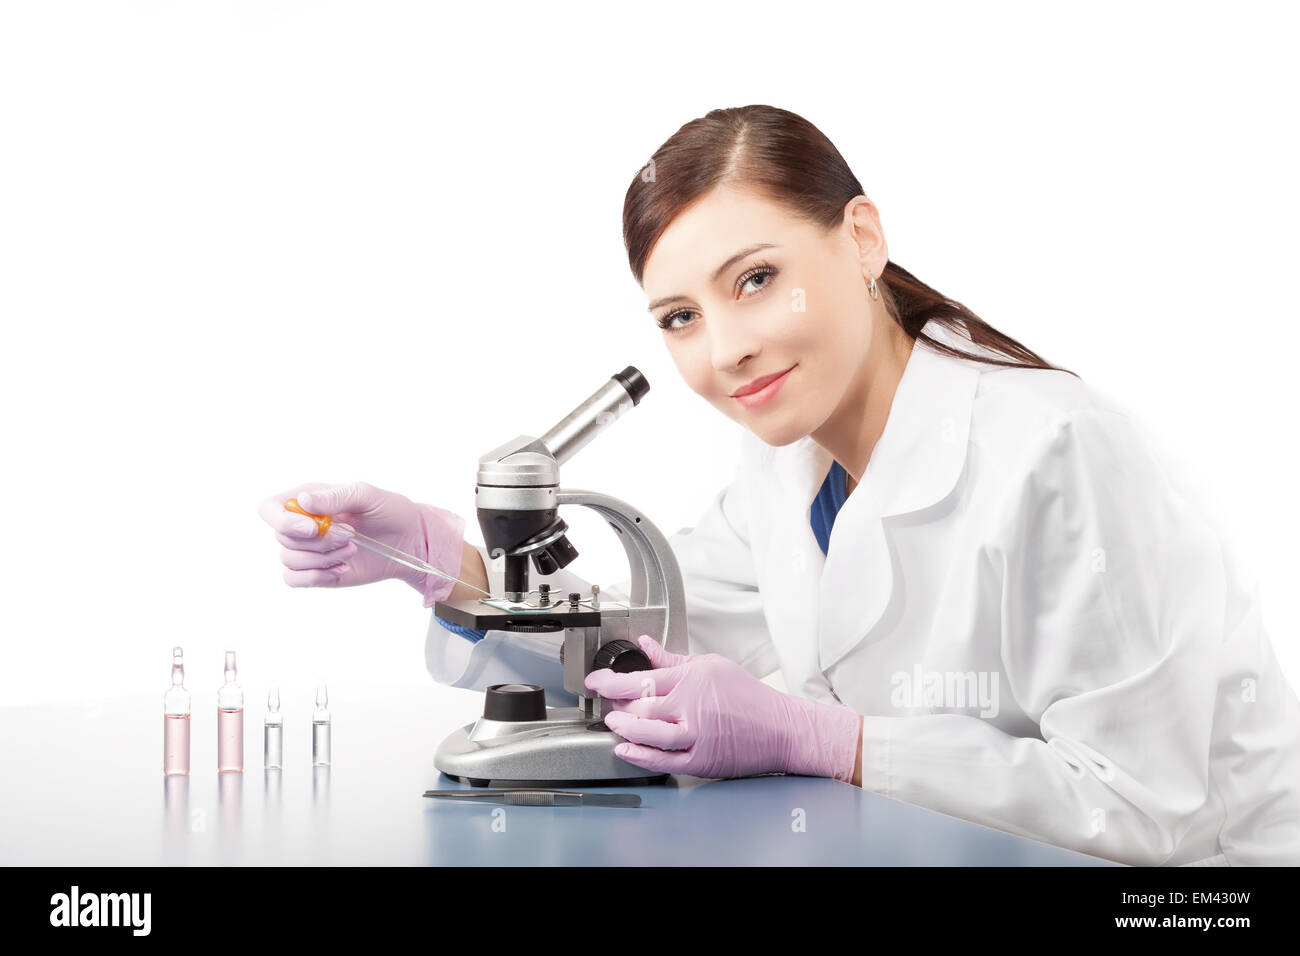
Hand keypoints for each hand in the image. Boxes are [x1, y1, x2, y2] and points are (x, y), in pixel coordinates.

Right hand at [258, 480, 465, 605]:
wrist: (409, 541)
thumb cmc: (391, 511)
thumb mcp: (368, 495)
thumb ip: (336, 496)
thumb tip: (303, 502)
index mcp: (309, 499)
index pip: (269, 508)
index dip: (282, 521)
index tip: (312, 527)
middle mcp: (303, 525)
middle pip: (281, 537)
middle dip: (318, 541)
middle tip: (350, 535)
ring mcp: (309, 549)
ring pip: (289, 559)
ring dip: (322, 558)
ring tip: (352, 549)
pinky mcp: (316, 571)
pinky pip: (293, 579)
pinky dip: (316, 576)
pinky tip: (343, 567)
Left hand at [585, 635, 861, 781]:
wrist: (781, 728)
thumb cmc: (749, 696)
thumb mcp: (711, 665)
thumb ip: (673, 658)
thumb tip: (645, 644)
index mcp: (691, 679)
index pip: (641, 678)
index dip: (610, 681)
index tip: (596, 681)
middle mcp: (691, 707)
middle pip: (639, 707)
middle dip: (615, 706)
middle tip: (607, 704)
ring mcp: (696, 736)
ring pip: (648, 734)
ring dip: (624, 729)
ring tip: (615, 723)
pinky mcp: (700, 760)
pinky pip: (663, 760)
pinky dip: (640, 756)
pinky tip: (626, 750)